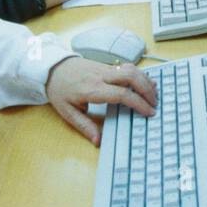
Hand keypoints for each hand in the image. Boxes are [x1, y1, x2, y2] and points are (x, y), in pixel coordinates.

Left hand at [45, 56, 159, 144]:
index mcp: (92, 89)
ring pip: (131, 69)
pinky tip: (146, 82)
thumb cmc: (59, 89)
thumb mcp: (67, 112)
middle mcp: (101, 76)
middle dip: (147, 89)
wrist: (51, 67)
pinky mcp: (106, 65)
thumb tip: (97, 141)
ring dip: (145, 81)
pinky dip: (140, 74)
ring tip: (154, 94)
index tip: (148, 112)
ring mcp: (105, 68)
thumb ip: (84, 126)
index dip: (138, 103)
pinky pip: (127, 67)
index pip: (121, 94)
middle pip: (131, 76)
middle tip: (155, 104)